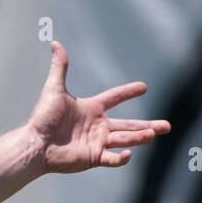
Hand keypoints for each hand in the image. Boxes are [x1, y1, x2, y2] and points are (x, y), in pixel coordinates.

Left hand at [26, 41, 170, 173]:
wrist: (34, 144)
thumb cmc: (42, 118)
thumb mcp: (54, 90)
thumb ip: (60, 67)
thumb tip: (54, 43)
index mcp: (91, 108)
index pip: (114, 98)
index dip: (128, 92)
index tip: (143, 87)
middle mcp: (97, 126)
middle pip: (128, 125)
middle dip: (147, 126)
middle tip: (167, 126)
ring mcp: (96, 143)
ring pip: (124, 139)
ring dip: (140, 137)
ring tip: (155, 133)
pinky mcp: (92, 158)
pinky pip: (111, 159)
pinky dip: (121, 158)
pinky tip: (129, 153)